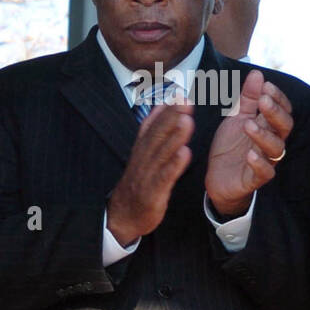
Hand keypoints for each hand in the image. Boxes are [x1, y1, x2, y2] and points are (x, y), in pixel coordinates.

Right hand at [106, 100, 193, 245]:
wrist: (123, 216)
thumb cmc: (139, 183)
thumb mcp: (143, 154)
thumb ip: (152, 130)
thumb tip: (162, 105)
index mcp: (142, 149)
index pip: (153, 125)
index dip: (165, 110)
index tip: (179, 93)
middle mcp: (143, 159)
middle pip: (157, 135)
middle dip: (171, 117)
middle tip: (185, 100)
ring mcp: (147, 176)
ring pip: (161, 153)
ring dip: (173, 136)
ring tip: (186, 120)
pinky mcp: (153, 193)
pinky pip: (163, 177)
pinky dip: (173, 165)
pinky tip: (184, 154)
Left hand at [204, 70, 292, 217]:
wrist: (218, 177)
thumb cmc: (231, 146)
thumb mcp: (237, 118)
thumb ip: (248, 98)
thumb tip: (258, 73)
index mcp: (268, 126)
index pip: (282, 110)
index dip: (278, 98)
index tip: (266, 86)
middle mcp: (270, 143)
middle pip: (284, 127)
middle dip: (275, 112)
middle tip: (262, 101)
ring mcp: (265, 161)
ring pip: (276, 149)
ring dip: (264, 135)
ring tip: (248, 125)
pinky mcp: (255, 179)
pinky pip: (265, 173)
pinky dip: (259, 163)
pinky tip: (250, 154)